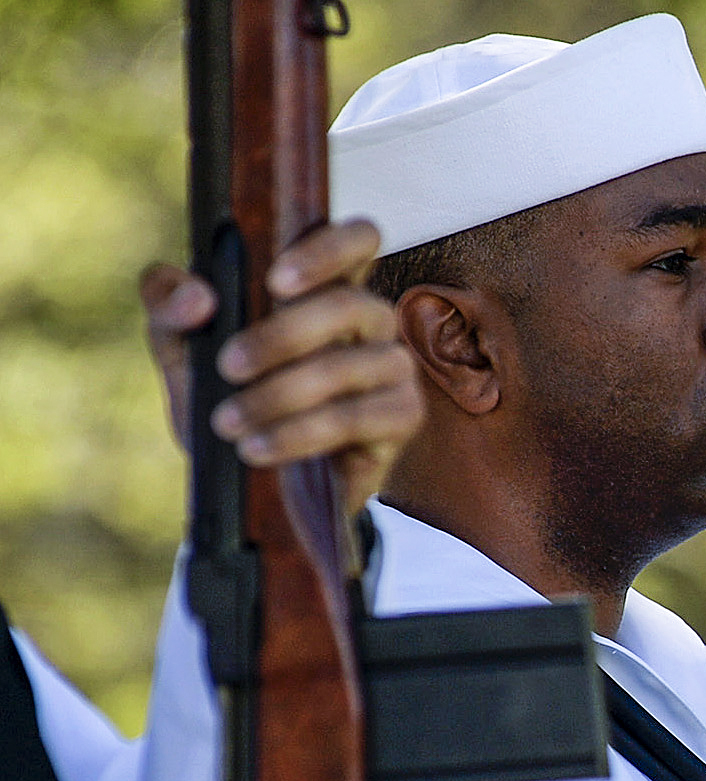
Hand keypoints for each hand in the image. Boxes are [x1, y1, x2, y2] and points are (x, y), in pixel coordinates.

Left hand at [139, 218, 419, 516]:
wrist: (261, 483)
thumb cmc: (230, 400)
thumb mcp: (183, 352)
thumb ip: (169, 310)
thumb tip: (197, 297)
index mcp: (325, 285)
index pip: (358, 239)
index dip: (327, 249)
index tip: (275, 281)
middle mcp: (370, 319)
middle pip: (349, 305)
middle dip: (280, 337)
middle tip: (228, 366)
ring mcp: (393, 367)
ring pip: (347, 365)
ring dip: (278, 396)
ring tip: (228, 424)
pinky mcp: (403, 417)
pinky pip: (355, 418)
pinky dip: (299, 434)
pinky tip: (259, 449)